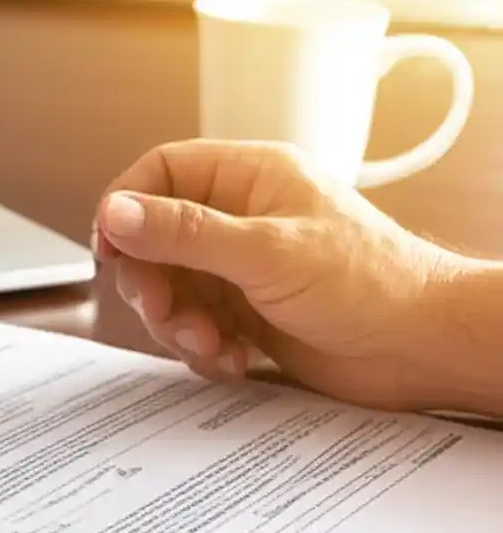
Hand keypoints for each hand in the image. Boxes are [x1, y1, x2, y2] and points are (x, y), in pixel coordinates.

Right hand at [94, 139, 499, 414]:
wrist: (423, 350)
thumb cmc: (370, 283)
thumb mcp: (264, 252)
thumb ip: (183, 232)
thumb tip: (115, 212)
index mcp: (249, 178)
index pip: (161, 173)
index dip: (125, 207)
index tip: (109, 248)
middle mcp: (241, 219)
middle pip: (155, 239)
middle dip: (151, 280)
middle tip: (161, 309)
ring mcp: (242, 269)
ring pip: (170, 288)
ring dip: (176, 322)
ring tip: (207, 341)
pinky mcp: (248, 315)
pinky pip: (194, 326)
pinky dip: (201, 348)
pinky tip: (232, 359)